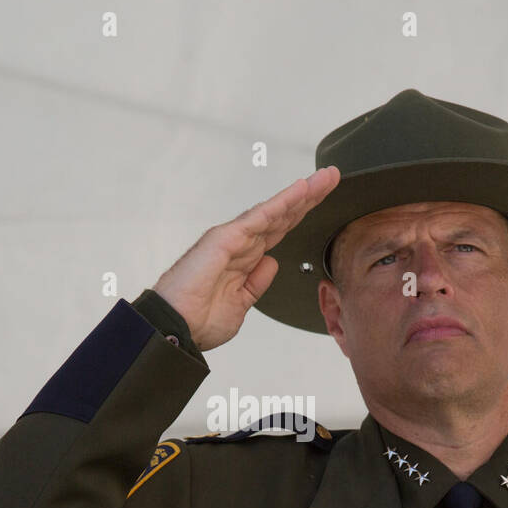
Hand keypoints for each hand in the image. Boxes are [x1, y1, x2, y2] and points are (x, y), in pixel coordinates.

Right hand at [153, 166, 339, 350]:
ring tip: (324, 178)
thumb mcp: (240, 305)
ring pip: (275, 211)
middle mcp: (240, 245)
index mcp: (244, 261)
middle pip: (282, 216)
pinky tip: (301, 190)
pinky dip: (282, 203)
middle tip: (331, 178)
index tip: (323, 202)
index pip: (280, 232)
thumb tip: (272, 263)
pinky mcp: (226, 238)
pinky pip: (260, 217)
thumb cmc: (198, 320)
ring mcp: (233, 239)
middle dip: (308, 198)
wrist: (176, 328)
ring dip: (301, 194)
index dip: (301, 216)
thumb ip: (257, 284)